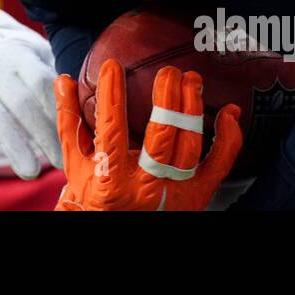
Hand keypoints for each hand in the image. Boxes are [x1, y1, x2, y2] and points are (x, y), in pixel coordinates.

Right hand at [0, 6, 62, 178]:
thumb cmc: (15, 52)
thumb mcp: (36, 50)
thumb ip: (56, 72)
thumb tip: (88, 103)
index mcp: (20, 53)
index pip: (42, 83)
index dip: (58, 110)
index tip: (76, 134)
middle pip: (22, 104)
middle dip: (44, 134)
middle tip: (63, 162)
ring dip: (14, 146)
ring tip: (31, 172)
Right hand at [54, 58, 241, 209]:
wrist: (113, 229)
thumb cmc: (92, 196)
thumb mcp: (76, 162)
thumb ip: (70, 120)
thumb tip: (64, 80)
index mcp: (110, 179)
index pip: (111, 129)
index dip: (111, 96)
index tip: (112, 66)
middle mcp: (144, 189)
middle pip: (162, 138)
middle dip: (167, 100)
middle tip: (168, 72)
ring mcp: (174, 194)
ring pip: (190, 147)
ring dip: (193, 109)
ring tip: (191, 79)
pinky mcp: (196, 198)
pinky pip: (219, 167)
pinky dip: (228, 140)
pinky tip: (229, 112)